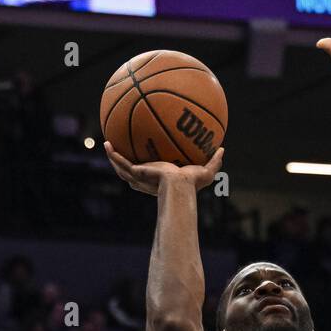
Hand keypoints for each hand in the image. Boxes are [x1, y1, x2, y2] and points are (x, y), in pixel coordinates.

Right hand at [104, 141, 224, 196]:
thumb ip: (215, 161)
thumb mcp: (205, 171)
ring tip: (108, 145)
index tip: (146, 161)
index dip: (146, 171)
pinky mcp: (136, 173)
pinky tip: (106, 143)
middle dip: (126, 165)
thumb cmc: (192, 185)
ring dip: (114, 158)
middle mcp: (147, 181)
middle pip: (133, 173)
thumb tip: (223, 149)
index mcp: (160, 181)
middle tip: (123, 151)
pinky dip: (112, 155)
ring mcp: (139, 178)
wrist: (179, 187)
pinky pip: (120, 162)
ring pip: (122, 168)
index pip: (151, 177)